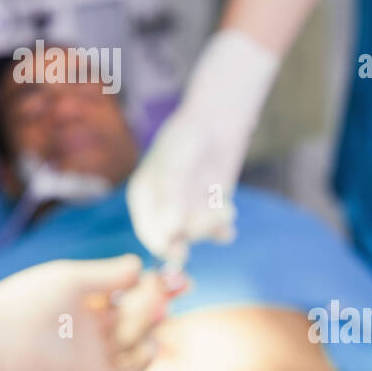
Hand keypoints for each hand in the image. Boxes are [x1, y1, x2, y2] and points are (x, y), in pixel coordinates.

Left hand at [0, 255, 175, 370]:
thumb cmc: (26, 304)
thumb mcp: (70, 280)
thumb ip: (107, 275)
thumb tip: (140, 265)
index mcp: (80, 300)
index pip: (125, 291)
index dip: (152, 284)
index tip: (175, 274)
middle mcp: (88, 328)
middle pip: (135, 314)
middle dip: (158, 300)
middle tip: (176, 285)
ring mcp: (92, 354)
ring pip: (135, 338)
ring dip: (151, 323)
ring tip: (155, 306)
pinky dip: (145, 359)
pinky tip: (152, 342)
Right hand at [126, 109, 239, 261]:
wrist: (216, 121)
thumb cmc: (188, 138)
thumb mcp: (175, 166)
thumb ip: (171, 198)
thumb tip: (171, 230)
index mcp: (143, 197)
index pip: (148, 230)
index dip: (162, 243)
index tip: (179, 249)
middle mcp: (162, 207)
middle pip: (174, 237)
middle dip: (195, 231)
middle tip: (215, 217)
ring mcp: (186, 209)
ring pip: (196, 235)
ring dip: (211, 226)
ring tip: (227, 209)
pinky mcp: (208, 208)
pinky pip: (213, 232)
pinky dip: (221, 233)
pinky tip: (228, 231)